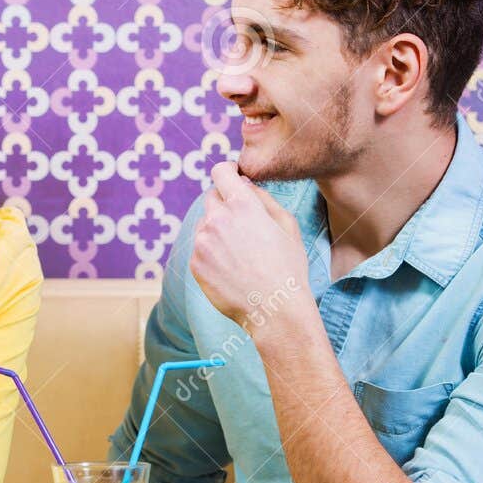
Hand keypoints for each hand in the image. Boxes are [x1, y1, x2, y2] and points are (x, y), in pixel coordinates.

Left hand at [190, 161, 311, 329]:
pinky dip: (211, 253)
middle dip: (225, 205)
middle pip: (211, 197)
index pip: (221, 172)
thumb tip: (244, 184)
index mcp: (242, 205)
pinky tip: (231, 269)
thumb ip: (263, 198)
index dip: (227, 172)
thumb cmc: (287, 268)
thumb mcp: (287, 225)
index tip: (232, 179)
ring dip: (217, 230)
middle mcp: (217, 219)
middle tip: (243, 226)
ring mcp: (202, 242)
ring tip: (240, 254)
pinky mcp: (195, 263)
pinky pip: (200, 248)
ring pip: (205, 224)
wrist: (275, 311)